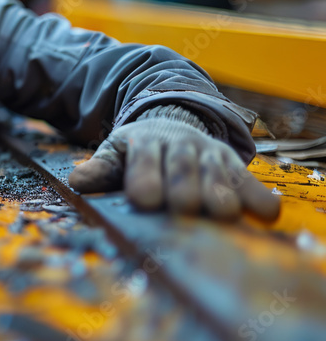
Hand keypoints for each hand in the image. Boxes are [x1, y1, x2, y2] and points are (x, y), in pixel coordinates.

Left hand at [68, 107, 279, 220]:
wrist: (170, 125)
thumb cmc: (137, 152)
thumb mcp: (114, 154)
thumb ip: (100, 170)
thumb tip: (76, 182)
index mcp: (144, 142)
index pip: (144, 160)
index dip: (145, 179)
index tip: (143, 200)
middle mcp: (180, 145)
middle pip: (183, 169)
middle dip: (183, 190)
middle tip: (183, 209)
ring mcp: (209, 154)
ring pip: (218, 174)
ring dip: (220, 195)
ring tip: (222, 214)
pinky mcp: (234, 165)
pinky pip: (249, 181)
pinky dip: (258, 197)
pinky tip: (264, 215)